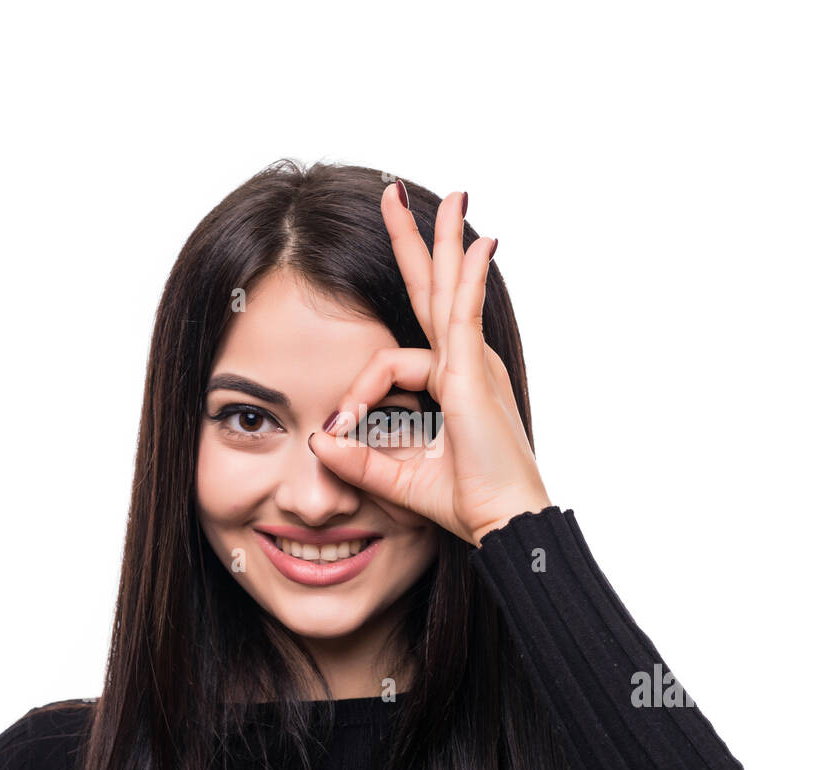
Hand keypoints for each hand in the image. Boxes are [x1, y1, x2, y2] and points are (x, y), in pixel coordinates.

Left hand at [307, 183, 552, 547]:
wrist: (502, 523)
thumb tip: (318, 439)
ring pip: (449, 290)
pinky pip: (463, 315)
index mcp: (452, 383)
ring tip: (450, 196)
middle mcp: (466, 364)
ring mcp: (473, 364)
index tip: (339, 427)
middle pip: (434, 290)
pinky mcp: (474, 373)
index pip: (397, 353)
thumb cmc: (466, 504)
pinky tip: (475, 241)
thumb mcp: (396, 479)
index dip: (359, 386)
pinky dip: (467, 278)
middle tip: (397, 195)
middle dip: (418, 243)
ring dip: (445, 240)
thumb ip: (357, 458)